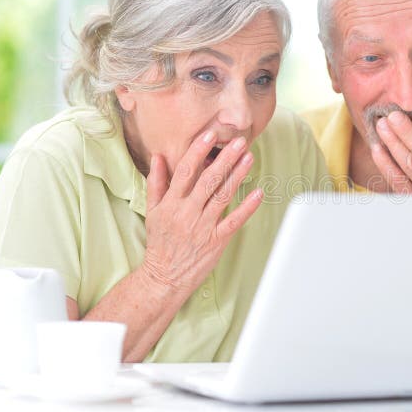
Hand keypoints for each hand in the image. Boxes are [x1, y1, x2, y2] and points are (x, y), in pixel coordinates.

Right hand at [140, 132, 262, 291]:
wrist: (164, 277)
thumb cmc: (160, 242)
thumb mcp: (152, 211)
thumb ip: (156, 183)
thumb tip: (158, 156)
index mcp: (171, 203)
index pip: (185, 171)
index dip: (198, 151)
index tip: (210, 135)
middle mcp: (187, 213)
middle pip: (208, 180)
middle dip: (225, 159)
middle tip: (239, 142)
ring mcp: (203, 227)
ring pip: (223, 196)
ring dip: (238, 175)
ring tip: (249, 158)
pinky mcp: (216, 241)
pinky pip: (234, 221)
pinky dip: (247, 207)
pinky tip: (258, 193)